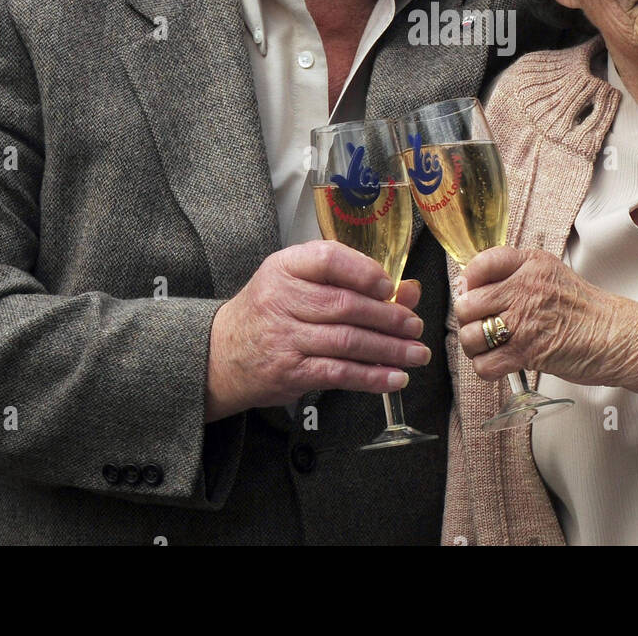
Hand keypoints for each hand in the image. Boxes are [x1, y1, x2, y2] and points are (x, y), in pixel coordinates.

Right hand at [204, 241, 428, 420]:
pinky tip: (394, 378)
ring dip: (389, 349)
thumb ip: (352, 281)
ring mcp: (285, 337)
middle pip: (346, 305)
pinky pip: (339, 373)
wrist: (222, 354)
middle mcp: (282, 299)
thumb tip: (409, 291)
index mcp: (285, 267)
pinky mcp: (290, 372)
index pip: (328, 259)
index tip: (390, 287)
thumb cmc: (270, 311)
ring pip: (348, 341)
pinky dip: (372, 377)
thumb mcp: (300, 282)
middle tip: (415, 325)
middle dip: (389, 317)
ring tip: (416, 353)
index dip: (365, 272)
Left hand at [455, 247, 637, 403]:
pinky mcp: (528, 353)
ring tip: (492, 347)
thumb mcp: (552, 276)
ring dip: (476, 347)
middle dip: (469, 320)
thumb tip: (471, 287)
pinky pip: (484, 365)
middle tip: (483, 325)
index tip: (474, 294)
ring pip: (471, 336)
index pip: (480, 264)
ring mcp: (525, 320)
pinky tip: (501, 363)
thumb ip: (515, 276)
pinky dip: (486, 369)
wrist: (618, 336)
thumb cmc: (587, 310)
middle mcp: (524, 288)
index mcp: (531, 264)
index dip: (468, 283)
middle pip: (467, 304)